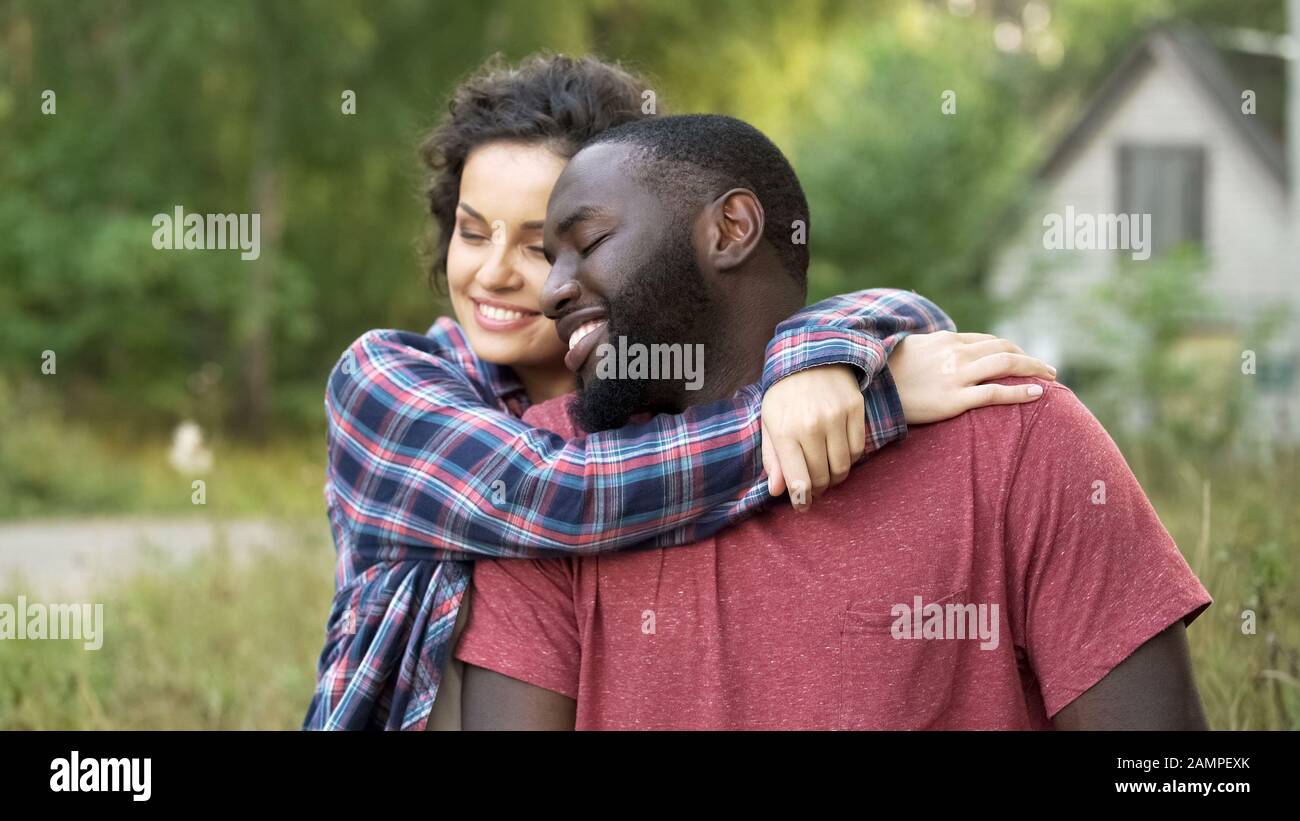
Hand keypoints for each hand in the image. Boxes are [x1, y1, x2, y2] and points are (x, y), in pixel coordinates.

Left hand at [760, 364, 864, 511]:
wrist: (809, 356)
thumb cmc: (784, 394)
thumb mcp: (768, 423)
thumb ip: (772, 458)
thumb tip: (777, 490)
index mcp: (785, 430)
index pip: (798, 479)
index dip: (800, 499)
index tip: (802, 505)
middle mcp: (811, 425)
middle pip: (822, 477)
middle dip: (817, 489)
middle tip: (813, 489)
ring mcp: (836, 417)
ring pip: (842, 466)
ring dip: (834, 477)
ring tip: (826, 474)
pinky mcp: (855, 409)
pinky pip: (857, 449)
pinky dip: (849, 459)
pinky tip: (838, 454)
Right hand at [889, 331, 1055, 424]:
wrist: (868, 388)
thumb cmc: (884, 372)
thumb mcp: (909, 350)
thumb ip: (930, 349)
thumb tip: (939, 350)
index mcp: (946, 341)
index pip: (986, 341)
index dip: (1010, 350)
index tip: (1022, 360)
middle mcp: (955, 353)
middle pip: (1003, 349)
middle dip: (1029, 358)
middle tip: (1048, 369)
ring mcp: (956, 376)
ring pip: (1006, 365)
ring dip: (1034, 369)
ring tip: (1051, 378)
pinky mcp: (954, 399)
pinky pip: (995, 393)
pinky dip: (1020, 392)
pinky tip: (1037, 394)